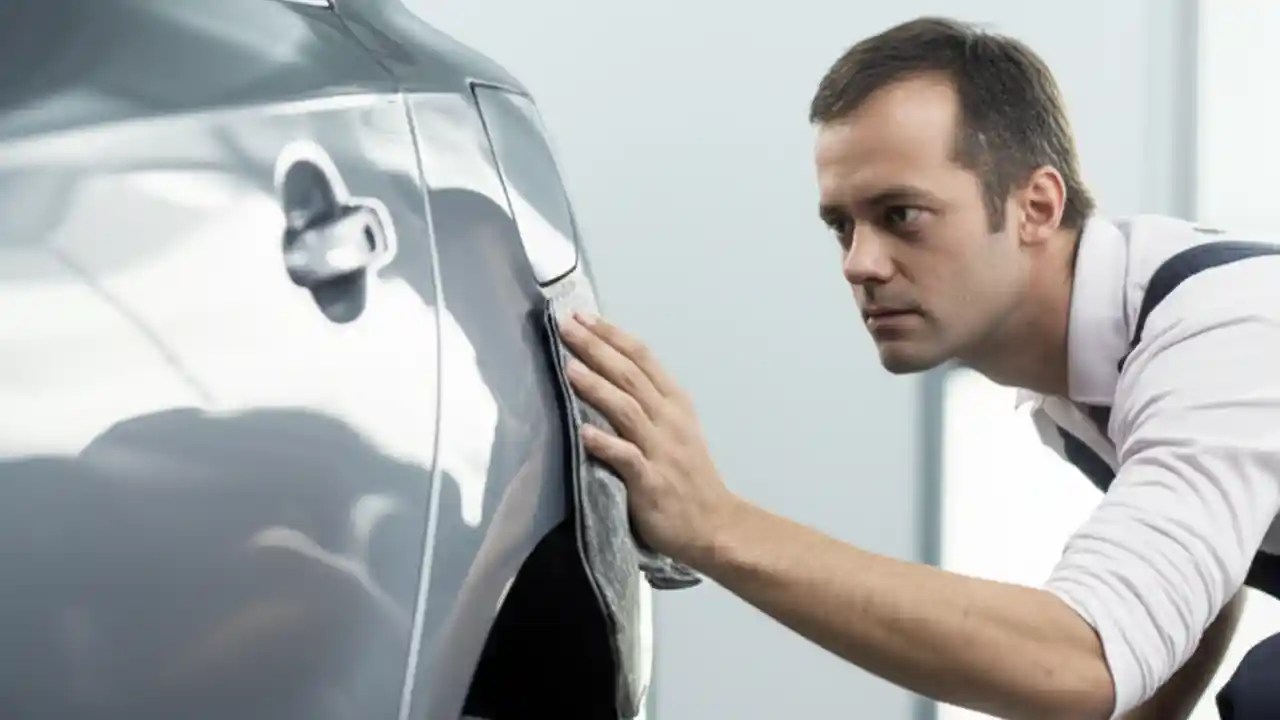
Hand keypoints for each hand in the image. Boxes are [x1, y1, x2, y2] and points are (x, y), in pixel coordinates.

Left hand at [558, 312, 738, 567]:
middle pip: (630, 375)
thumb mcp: (676, 428)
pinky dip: (606, 444)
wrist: (715, 524)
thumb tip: (608, 372)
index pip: (643, 358)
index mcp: (675, 403)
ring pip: (627, 409)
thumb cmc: (689, 476)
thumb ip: (648, 402)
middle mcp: (669, 420)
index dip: (612, 334)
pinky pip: (627, 458)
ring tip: (568, 367)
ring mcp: (661, 451)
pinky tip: (584, 432)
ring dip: (597, 387)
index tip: (582, 315)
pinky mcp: (651, 482)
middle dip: (597, 348)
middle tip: (566, 326)